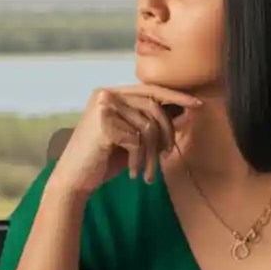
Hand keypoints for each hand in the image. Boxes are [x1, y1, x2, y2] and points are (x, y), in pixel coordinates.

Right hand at [49, 84, 201, 195]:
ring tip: (149, 173)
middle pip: (153, 106)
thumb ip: (151, 122)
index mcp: (111, 94)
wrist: (73, 180)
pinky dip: (139, 160)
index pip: (150, 89)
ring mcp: (103, 107)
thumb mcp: (131, 138)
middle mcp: (105, 95)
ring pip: (148, 127)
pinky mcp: (104, 124)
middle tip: (169, 155)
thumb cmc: (102, 160)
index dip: (175, 96)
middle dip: (167, 133)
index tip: (197, 105)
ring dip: (153, 155)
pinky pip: (137, 141)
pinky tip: (132, 172)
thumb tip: (183, 110)